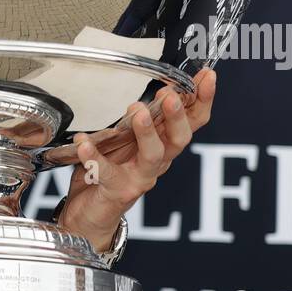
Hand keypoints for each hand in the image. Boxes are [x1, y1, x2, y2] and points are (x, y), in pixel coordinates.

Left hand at [57, 69, 217, 252]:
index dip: (202, 99)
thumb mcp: (128, 138)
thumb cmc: (110, 171)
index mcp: (164, 144)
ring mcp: (140, 177)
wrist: (89, 215)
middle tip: (169, 95)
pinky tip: (83, 141)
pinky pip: (106, 171)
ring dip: (147, 132)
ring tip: (136, 111)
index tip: (207, 75)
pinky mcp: (117, 190)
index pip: (192, 121)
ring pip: (154, 155)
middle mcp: (158, 162)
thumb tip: (156, 88)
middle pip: (180, 139)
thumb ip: (141, 117)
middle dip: (178, 116)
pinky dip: (94, 155)